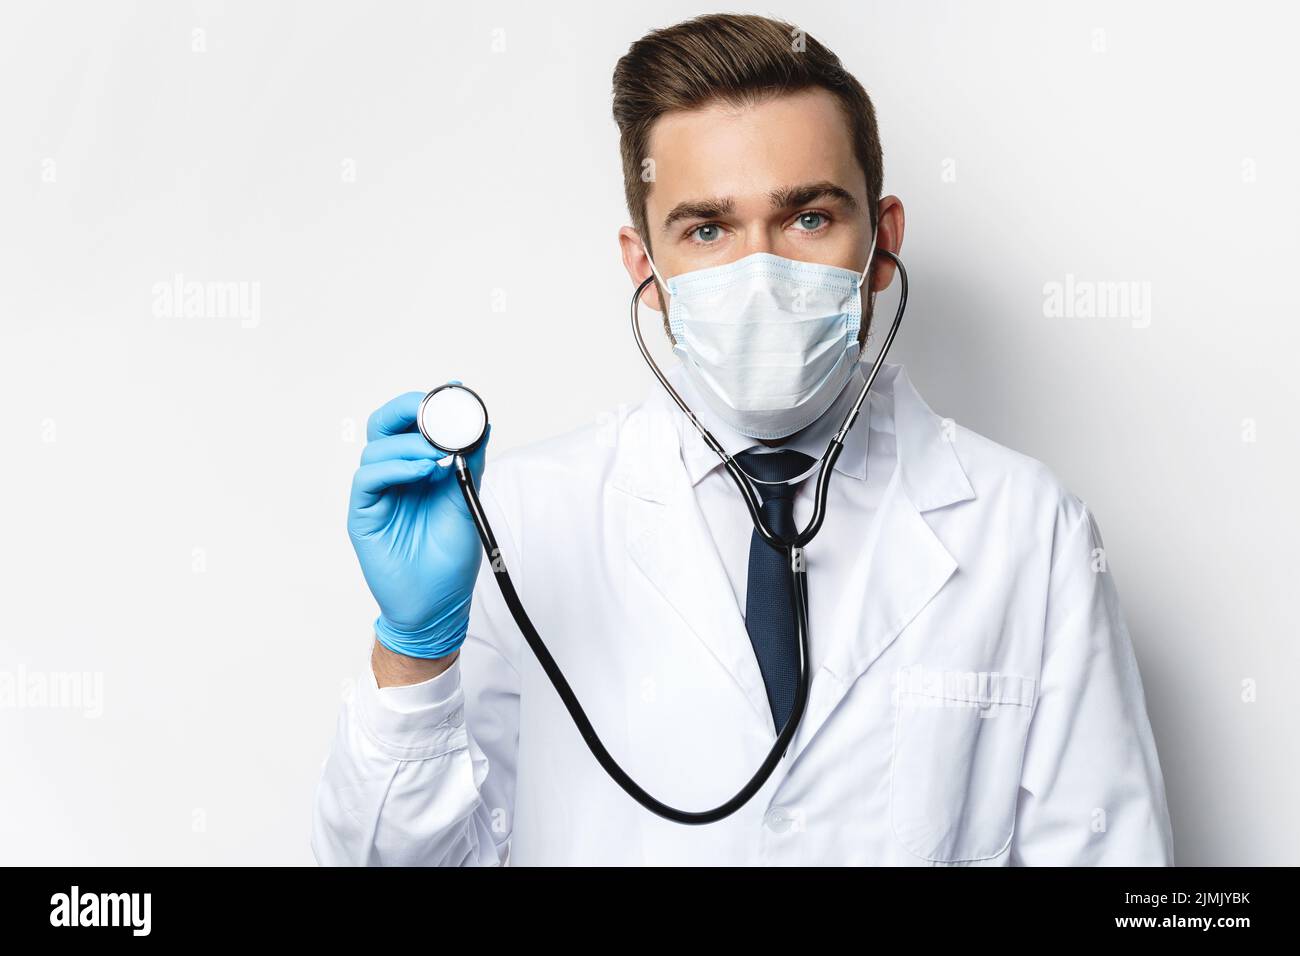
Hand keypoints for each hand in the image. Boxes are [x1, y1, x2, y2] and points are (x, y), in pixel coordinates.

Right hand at [347, 387, 489, 658]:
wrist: (438, 604)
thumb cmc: (449, 556)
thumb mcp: (466, 498)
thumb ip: (469, 461)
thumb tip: (481, 424)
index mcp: (416, 468)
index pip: (411, 424)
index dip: (428, 403)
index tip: (455, 390)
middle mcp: (393, 476)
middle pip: (384, 427)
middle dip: (407, 409)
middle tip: (434, 409)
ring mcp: (377, 495)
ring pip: (375, 448)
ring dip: (409, 443)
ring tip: (438, 455)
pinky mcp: (363, 515)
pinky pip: (368, 479)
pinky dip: (393, 468)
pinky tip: (420, 472)